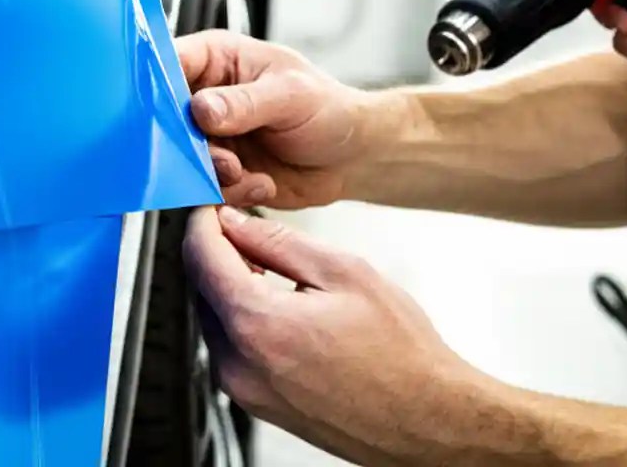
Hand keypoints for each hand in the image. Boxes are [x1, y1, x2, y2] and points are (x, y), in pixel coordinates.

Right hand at [176, 30, 393, 208]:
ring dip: (213, 171)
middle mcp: (206, 96)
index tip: (162, 111)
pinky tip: (261, 181)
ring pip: (181, 156)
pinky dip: (231, 190)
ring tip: (245, 169)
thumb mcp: (290, 95)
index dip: (156, 85)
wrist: (350, 158)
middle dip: (187, 142)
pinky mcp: (217, 170)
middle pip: (165, 116)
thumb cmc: (329, 109)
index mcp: (218, 59)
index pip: (169, 63)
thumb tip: (202, 109)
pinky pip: (202, 185)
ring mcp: (210, 136)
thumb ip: (244, 102)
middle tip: (219, 153)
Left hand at [183, 206, 498, 464]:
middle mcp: (237, 363)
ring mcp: (242, 388)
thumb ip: (279, 242)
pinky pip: (228, 345)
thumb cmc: (400, 355)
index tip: (215, 204)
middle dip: (217, 250)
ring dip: (229, 283)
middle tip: (247, 226)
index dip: (204, 220)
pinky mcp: (253, 401)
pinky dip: (241, 315)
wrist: (426, 421)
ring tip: (269, 266)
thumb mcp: (344, 272)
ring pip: (212, 315)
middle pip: (199, 286)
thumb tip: (236, 223)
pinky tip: (276, 303)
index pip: (200, 255)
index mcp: (257, 324)